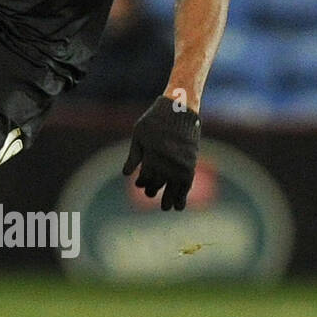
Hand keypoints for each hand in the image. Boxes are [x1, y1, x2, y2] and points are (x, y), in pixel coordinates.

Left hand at [122, 95, 200, 210]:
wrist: (180, 109)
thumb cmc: (154, 121)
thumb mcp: (139, 134)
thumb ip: (133, 156)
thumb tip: (125, 175)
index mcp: (151, 153)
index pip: (145, 176)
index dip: (141, 182)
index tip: (139, 184)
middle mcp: (166, 160)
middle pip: (159, 183)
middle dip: (153, 190)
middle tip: (150, 194)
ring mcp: (180, 162)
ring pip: (174, 187)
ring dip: (170, 198)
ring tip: (167, 208)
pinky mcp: (191, 161)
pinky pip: (187, 182)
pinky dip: (183, 193)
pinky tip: (180, 203)